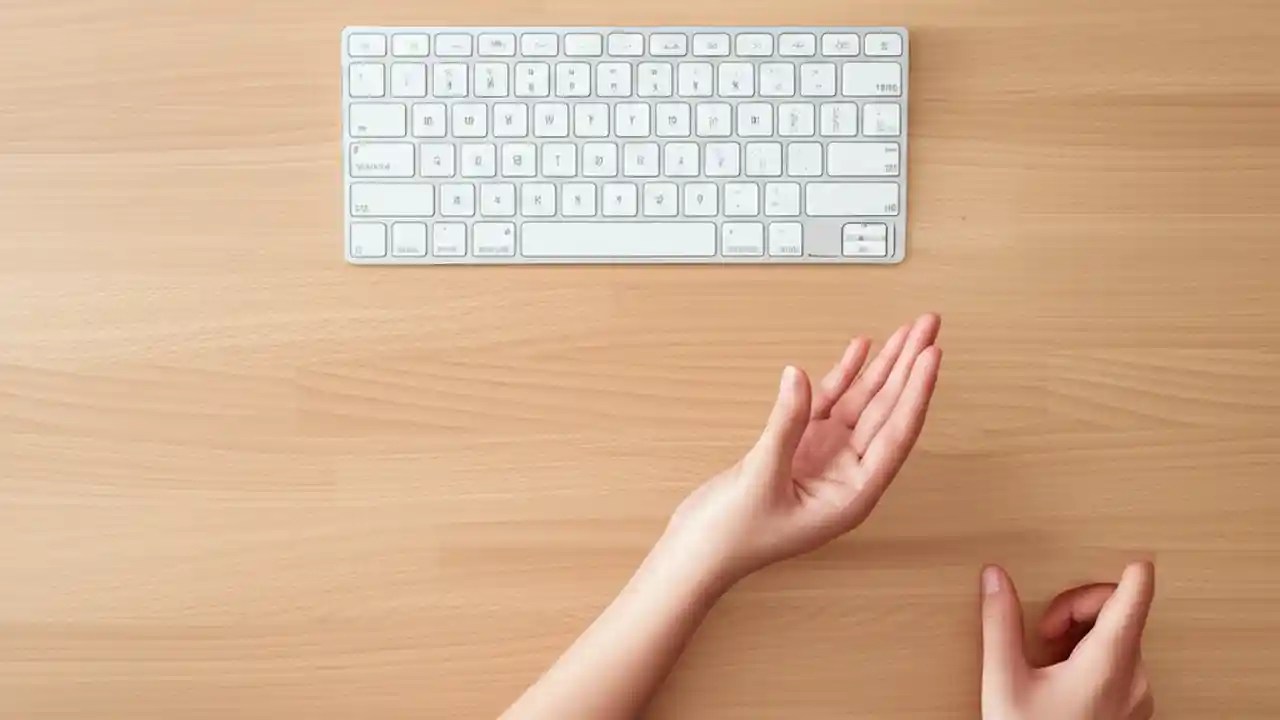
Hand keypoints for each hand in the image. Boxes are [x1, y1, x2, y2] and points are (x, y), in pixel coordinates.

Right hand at [660, 314, 942, 586]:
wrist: (697, 552)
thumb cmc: (732, 536)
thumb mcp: (760, 480)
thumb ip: (784, 426)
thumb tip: (798, 377)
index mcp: (852, 495)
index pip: (895, 435)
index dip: (915, 393)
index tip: (931, 355)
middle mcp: (847, 474)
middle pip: (887, 413)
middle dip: (908, 368)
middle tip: (929, 325)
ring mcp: (824, 458)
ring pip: (862, 404)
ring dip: (884, 367)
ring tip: (907, 330)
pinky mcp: (799, 447)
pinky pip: (830, 405)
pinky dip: (844, 377)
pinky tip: (861, 350)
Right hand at [980, 562, 1155, 719]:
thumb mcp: (1005, 682)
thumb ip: (1001, 624)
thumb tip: (996, 581)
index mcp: (1108, 664)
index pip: (1134, 600)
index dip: (1132, 574)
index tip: (1132, 559)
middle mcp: (1133, 679)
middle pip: (1118, 615)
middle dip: (1075, 611)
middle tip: (1043, 632)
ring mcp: (1136, 697)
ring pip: (1117, 638)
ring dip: (1081, 634)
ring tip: (1048, 659)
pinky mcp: (1131, 710)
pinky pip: (1119, 664)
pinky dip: (1090, 657)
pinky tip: (1060, 676)